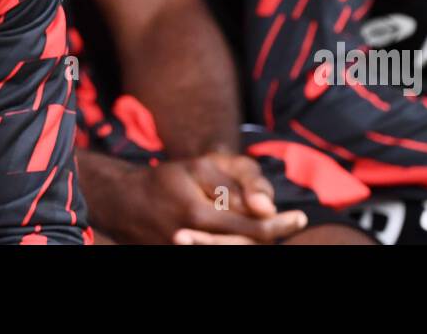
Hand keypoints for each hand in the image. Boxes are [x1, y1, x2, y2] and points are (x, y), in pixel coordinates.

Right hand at [88, 151, 305, 243]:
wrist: (126, 204)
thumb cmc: (168, 180)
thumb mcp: (201, 168)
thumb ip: (235, 185)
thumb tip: (266, 208)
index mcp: (198, 215)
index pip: (253, 228)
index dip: (281, 224)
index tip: (300, 217)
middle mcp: (192, 241)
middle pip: (248, 245)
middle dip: (271, 233)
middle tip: (291, 221)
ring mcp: (186, 253)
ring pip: (235, 251)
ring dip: (252, 239)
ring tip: (262, 225)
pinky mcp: (180, 258)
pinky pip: (218, 252)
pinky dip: (235, 243)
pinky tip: (242, 232)